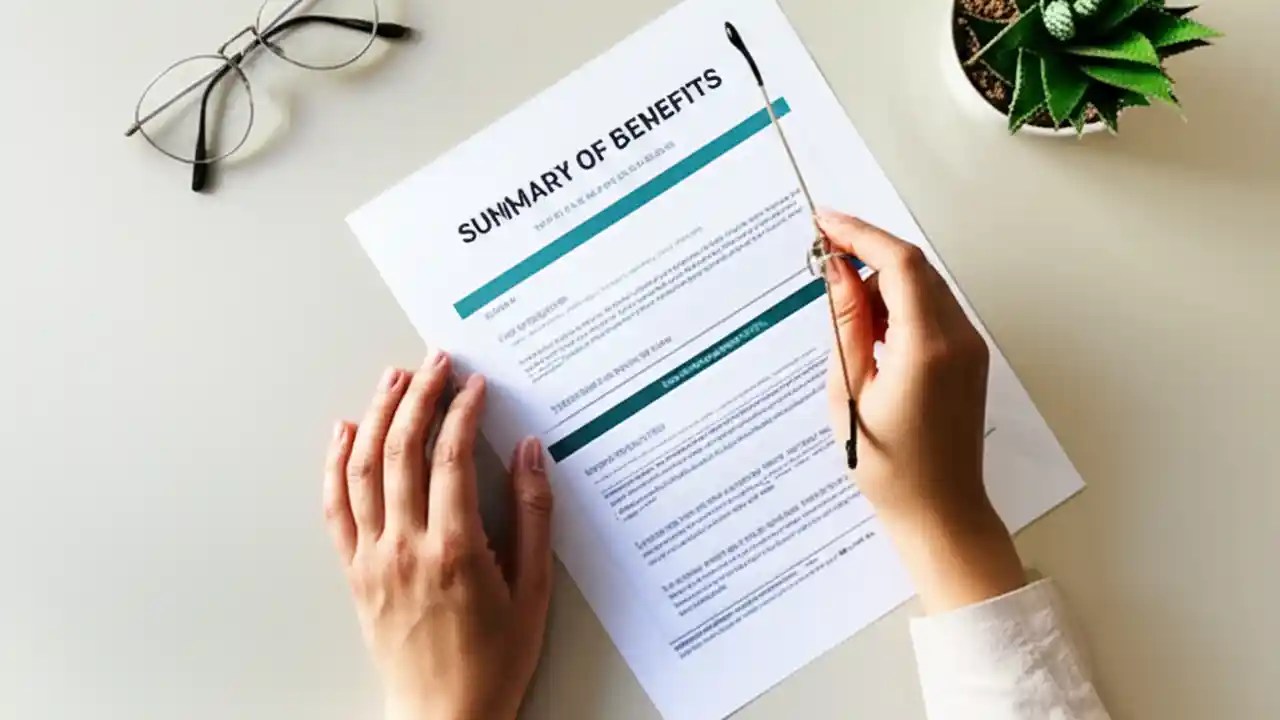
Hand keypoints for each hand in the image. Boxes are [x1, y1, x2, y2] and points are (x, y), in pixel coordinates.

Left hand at [323, 353, 553, 719]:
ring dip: (377, 416)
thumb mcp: (535, 589)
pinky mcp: (355, 573)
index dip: (462, 411)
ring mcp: (373, 559)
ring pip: (363, 470)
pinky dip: (336, 465)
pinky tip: (345, 433)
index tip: (474, 384)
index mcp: (454, 550)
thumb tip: (530, 452)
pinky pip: (336, 508)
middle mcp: (406, 548)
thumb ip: (532, 515)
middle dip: (419, 397)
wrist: (444, 716)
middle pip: (402, 452)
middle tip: (434, 363)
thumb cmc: (494, 661)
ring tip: (393, 379)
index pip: (451, 458)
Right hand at [817, 210, 1024, 613]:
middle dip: (868, 253)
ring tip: (844, 312)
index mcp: (926, 347)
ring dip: (882, 281)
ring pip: (924, 286)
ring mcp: (970, 347)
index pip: (899, 263)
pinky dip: (899, 305)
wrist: (941, 510)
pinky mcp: (970, 357)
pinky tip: (870, 331)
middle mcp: (958, 338)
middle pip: (914, 267)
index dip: (860, 233)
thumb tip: (838, 271)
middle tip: (823, 255)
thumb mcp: (849, 392)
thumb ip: (846, 325)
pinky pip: (933, 311)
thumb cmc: (888, 465)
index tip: (824, 222)